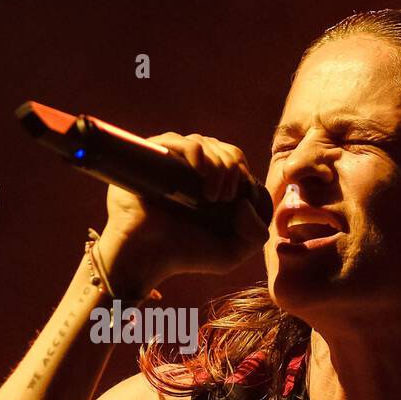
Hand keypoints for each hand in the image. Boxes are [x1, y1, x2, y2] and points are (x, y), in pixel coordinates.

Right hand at [97, 132, 268, 292]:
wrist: (145, 259)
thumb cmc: (182, 256)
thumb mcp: (231, 254)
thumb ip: (256, 236)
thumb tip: (247, 201)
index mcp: (208, 182)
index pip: (234, 160)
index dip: (242, 174)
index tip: (237, 200)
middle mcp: (188, 168)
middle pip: (223, 149)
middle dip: (232, 170)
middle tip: (223, 199)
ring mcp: (168, 161)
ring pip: (204, 143)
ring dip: (218, 165)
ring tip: (212, 196)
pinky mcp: (148, 159)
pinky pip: (176, 140)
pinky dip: (194, 150)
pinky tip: (199, 170)